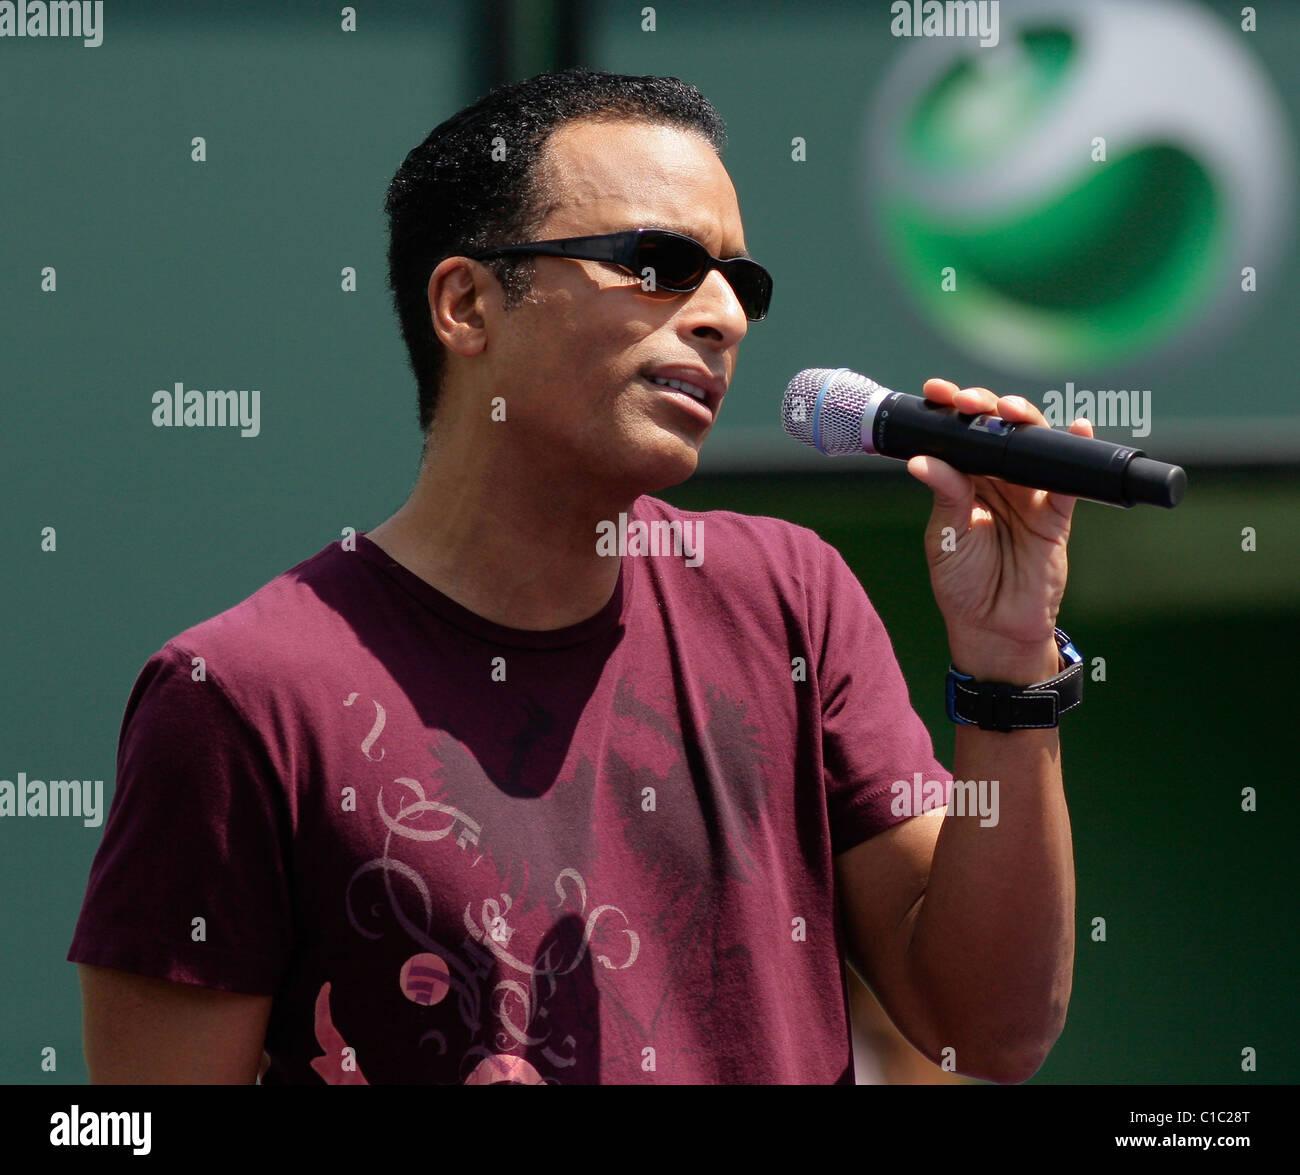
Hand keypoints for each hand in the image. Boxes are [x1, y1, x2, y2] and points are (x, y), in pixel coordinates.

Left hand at [906, 379, 1093, 682]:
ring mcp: (1029, 494)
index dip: (951, 410)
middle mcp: (998, 480)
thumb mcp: (944, 537)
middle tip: (969, 401)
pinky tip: (1076, 427)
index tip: (936, 391)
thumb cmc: (962, 582)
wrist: (993, 628)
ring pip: (1033, 445)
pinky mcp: (1056, 514)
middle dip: (985, 407)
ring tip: (1011, 412)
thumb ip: (945, 496)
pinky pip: (1069, 479)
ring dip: (1025, 421)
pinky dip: (1075, 451)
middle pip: (998, 430)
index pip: (960, 435)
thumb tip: (924, 460)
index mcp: (964, 480)